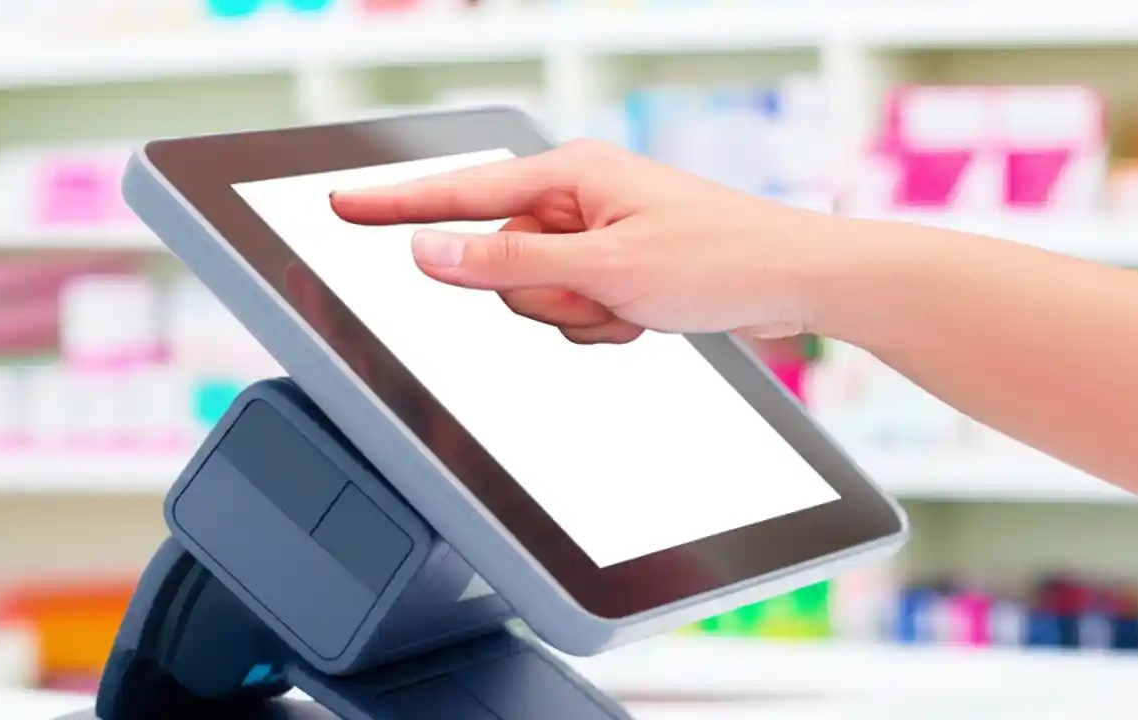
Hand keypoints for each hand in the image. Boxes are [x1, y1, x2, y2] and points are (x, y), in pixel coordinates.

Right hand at [331, 139, 846, 343]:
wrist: (795, 281)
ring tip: (635, 304)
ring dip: (582, 315)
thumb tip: (432, 250)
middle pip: (502, 263)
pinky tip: (646, 315)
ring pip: (538, 296)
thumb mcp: (604, 269)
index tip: (342, 204)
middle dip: (545, 296)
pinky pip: (574, 310)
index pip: (461, 194)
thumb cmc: (719, 260)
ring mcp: (597, 234)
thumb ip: (508, 263)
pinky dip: (603, 323)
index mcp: (570, 175)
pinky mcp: (615, 266)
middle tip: (601, 295)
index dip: (396, 206)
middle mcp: (577, 199)